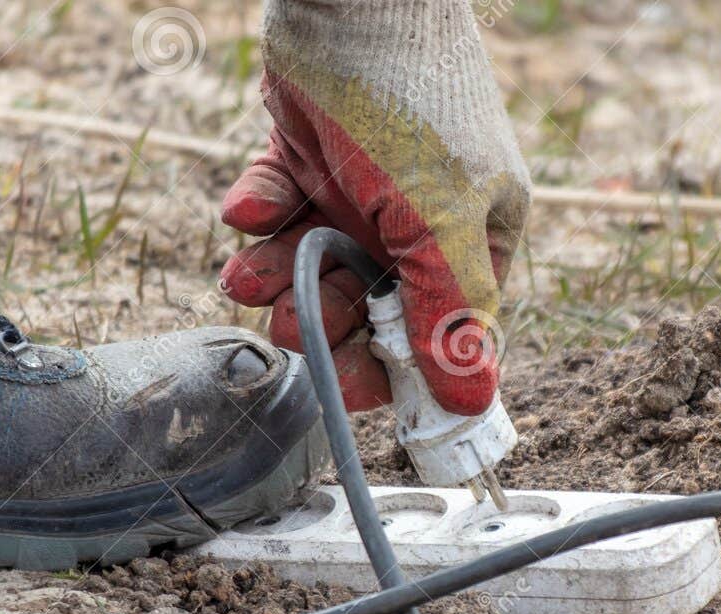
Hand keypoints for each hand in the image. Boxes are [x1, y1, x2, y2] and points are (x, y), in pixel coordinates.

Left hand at [218, 0, 529, 414]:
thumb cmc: (409, 103)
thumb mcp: (437, 219)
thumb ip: (449, 312)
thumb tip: (470, 402)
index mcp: (474, 234)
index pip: (439, 329)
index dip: (391, 366)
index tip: (344, 387)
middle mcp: (421, 217)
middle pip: (368, 304)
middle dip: (322, 317)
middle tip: (287, 323)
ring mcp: (364, 185)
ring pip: (315, 260)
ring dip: (277, 273)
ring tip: (246, 272)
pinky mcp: (310, 154)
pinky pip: (280, 207)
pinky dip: (259, 215)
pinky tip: (246, 211)